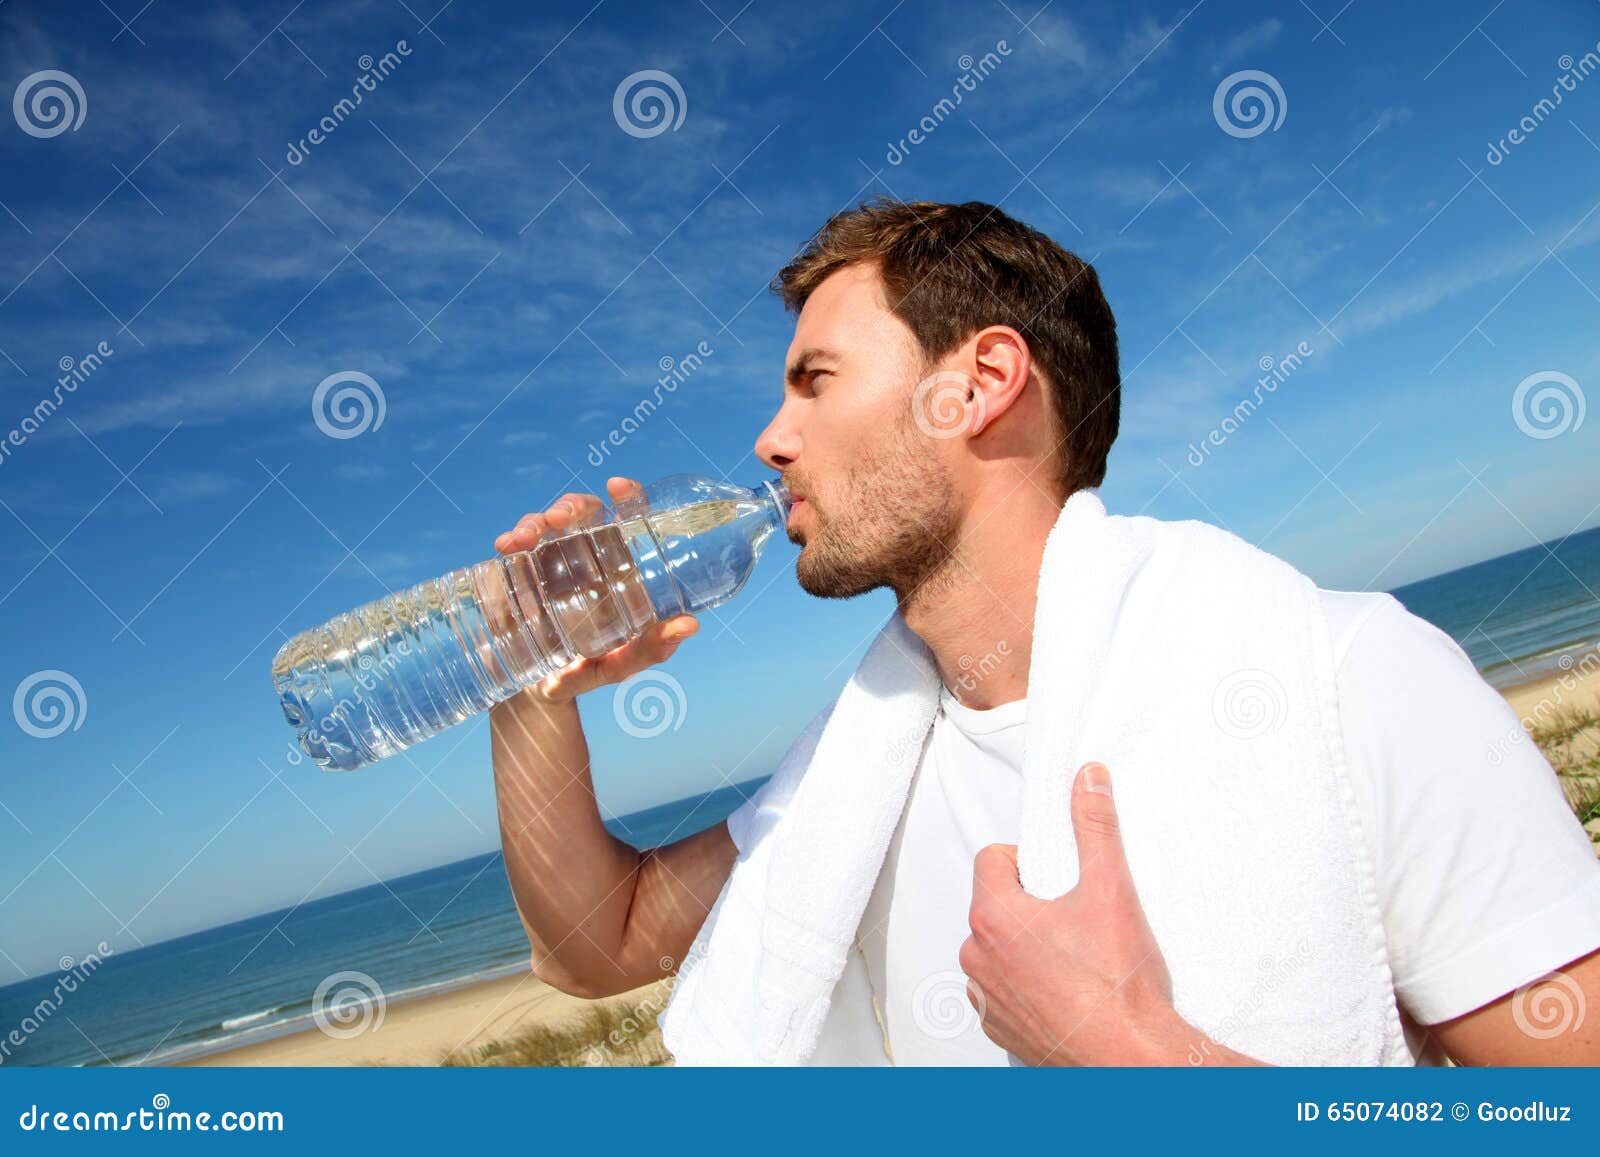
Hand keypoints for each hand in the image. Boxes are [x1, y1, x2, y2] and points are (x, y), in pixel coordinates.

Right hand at [493, 476, 698, 702]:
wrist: (543, 690)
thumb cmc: (595, 668)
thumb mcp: (624, 662)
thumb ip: (653, 647)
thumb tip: (688, 625)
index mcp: (620, 567)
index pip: (628, 519)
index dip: (627, 496)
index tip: (617, 485)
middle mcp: (587, 555)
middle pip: (583, 513)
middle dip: (570, 504)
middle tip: (559, 516)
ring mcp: (552, 560)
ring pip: (546, 524)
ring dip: (535, 521)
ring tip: (524, 538)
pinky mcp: (521, 571)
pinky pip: (516, 547)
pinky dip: (510, 540)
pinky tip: (505, 546)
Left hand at [959, 762, 1200, 1065]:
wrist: (1131, 1059)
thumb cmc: (1118, 985)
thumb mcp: (1110, 888)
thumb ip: (1095, 826)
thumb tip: (1088, 779)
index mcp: (994, 916)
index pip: (992, 859)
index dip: (1028, 861)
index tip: (1059, 879)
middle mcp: (977, 958)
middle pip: (994, 904)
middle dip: (1028, 904)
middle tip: (1074, 919)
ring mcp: (986, 998)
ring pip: (996, 949)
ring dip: (1025, 947)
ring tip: (1073, 959)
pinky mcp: (1000, 1030)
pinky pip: (1003, 990)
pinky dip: (1027, 986)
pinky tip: (1066, 991)